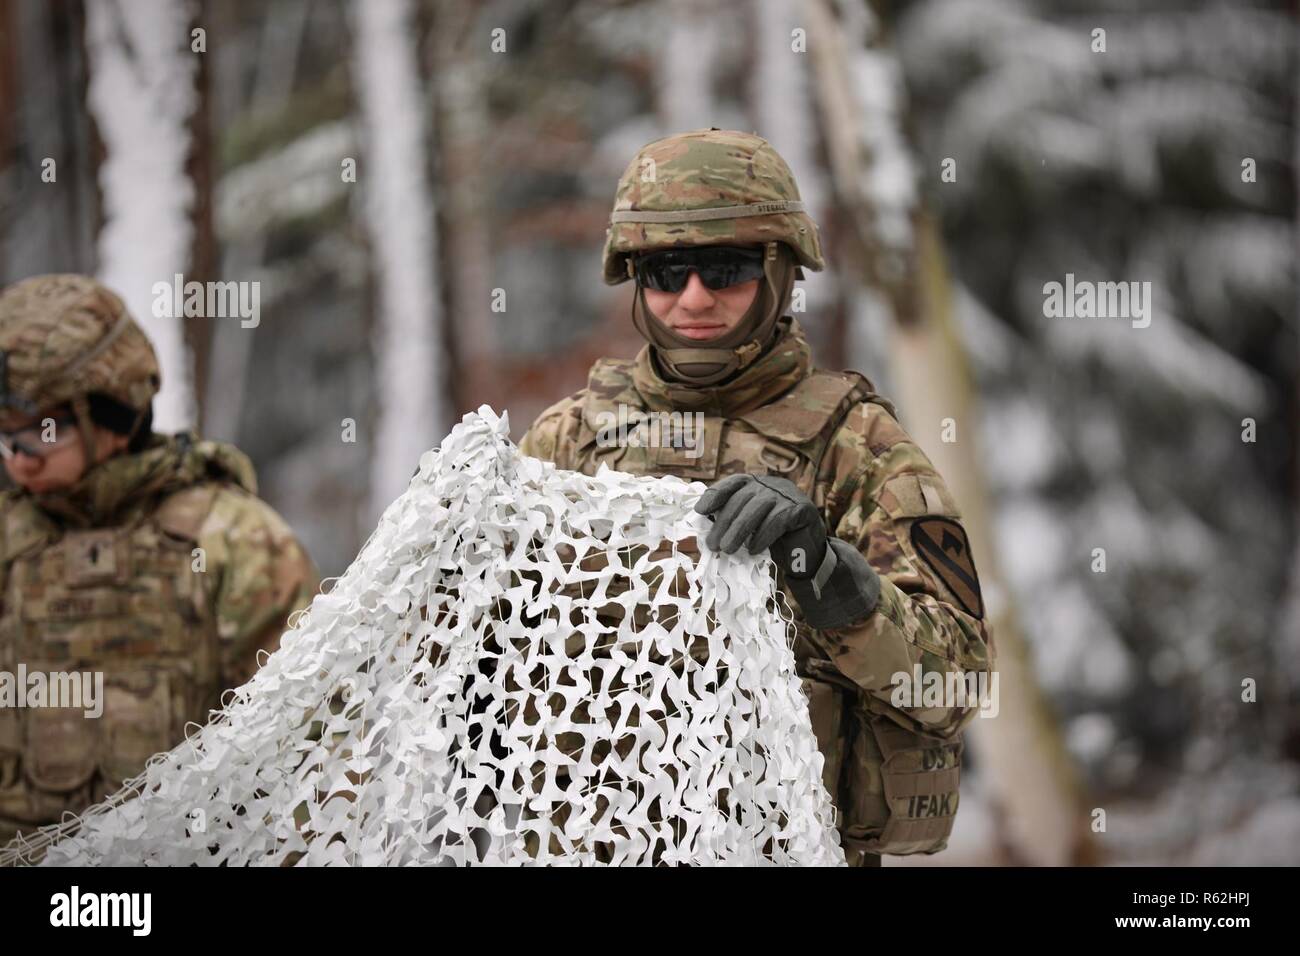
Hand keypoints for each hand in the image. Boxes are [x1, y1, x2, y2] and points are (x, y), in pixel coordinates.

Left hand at [694, 473, 880, 629]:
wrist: (808, 554)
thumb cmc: (775, 540)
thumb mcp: (751, 528)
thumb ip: (734, 521)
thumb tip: (706, 528)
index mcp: (758, 484)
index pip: (734, 483)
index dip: (716, 494)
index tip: (700, 510)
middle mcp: (772, 484)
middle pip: (743, 498)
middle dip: (724, 522)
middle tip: (713, 544)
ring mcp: (789, 494)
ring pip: (758, 508)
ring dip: (739, 530)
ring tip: (727, 549)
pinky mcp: (803, 508)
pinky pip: (778, 519)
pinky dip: (763, 535)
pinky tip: (753, 550)